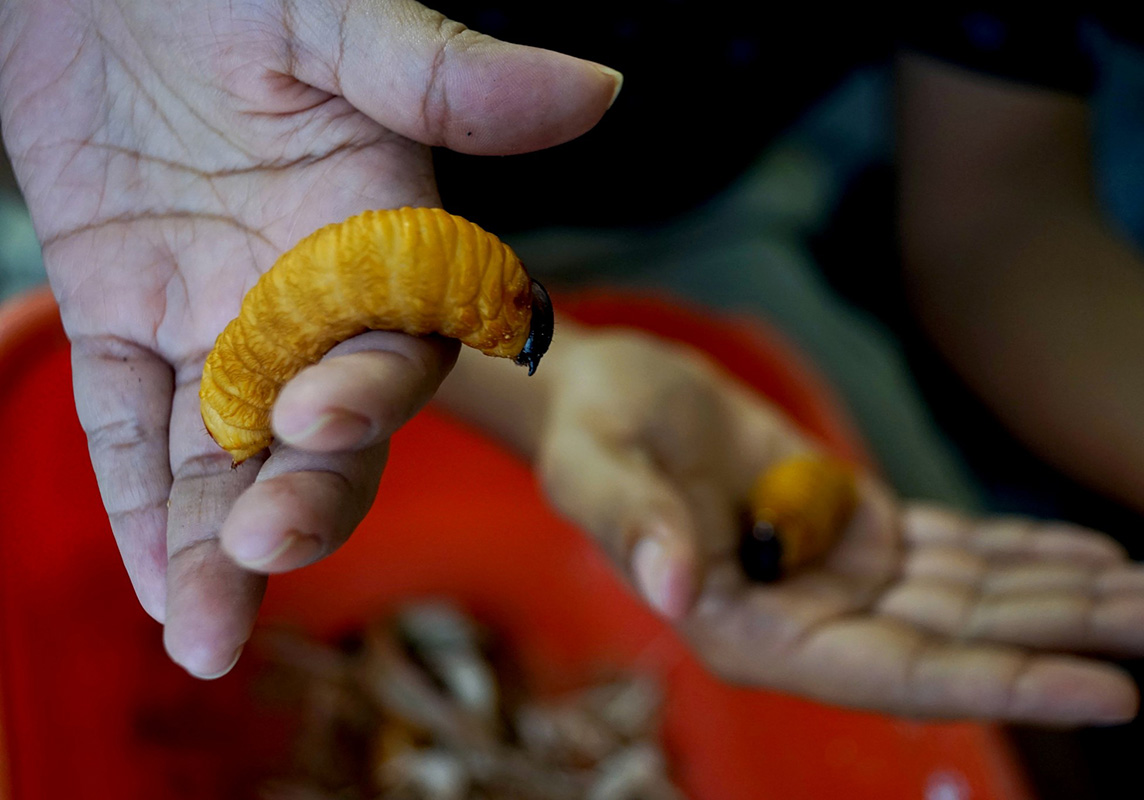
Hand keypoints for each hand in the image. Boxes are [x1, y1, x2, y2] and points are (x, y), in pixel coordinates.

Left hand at [0, 0, 619, 676]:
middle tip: (258, 556)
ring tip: (203, 634)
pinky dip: (136, 497)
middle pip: (324, 428)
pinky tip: (156, 583)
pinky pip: (130, 420)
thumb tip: (602, 89)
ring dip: (212, 540)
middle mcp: (311, 297)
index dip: (372, 387)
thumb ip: (453, 81)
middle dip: (299, 496)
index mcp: (380, 237)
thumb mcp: (338, 21)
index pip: (400, 340)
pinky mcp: (125, 315)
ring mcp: (217, 315)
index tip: (320, 419)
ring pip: (224, 449)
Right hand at [512, 327, 1143, 725]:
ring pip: (975, 597)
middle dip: (1072, 636)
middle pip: (960, 640)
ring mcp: (843, 578)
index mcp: (749, 629)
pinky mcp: (861, 531)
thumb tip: (676, 584)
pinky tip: (1096, 553)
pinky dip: (1026, 550)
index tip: (1106, 686)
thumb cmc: (594, 431)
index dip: (998, 682)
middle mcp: (810, 620)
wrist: (610, 392)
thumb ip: (637, 526)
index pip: (891, 671)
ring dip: (1072, 596)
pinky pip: (957, 550)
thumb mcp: (600, 468)